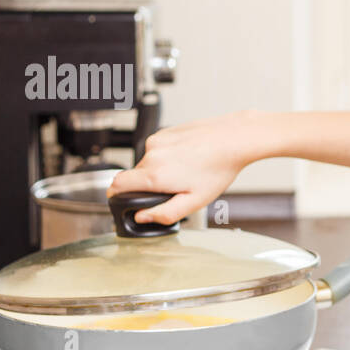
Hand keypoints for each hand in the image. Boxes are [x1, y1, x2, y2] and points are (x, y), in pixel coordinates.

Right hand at [107, 110, 270, 224]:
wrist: (233, 139)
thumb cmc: (218, 169)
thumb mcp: (194, 201)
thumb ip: (165, 213)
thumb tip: (142, 217)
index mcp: (154, 175)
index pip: (116, 185)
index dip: (116, 195)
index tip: (121, 200)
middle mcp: (151, 155)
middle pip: (135, 175)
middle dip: (148, 185)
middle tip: (174, 189)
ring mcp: (157, 141)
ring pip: (148, 162)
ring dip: (159, 170)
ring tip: (186, 172)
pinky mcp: (165, 131)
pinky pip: (158, 149)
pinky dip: (167, 156)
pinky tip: (187, 158)